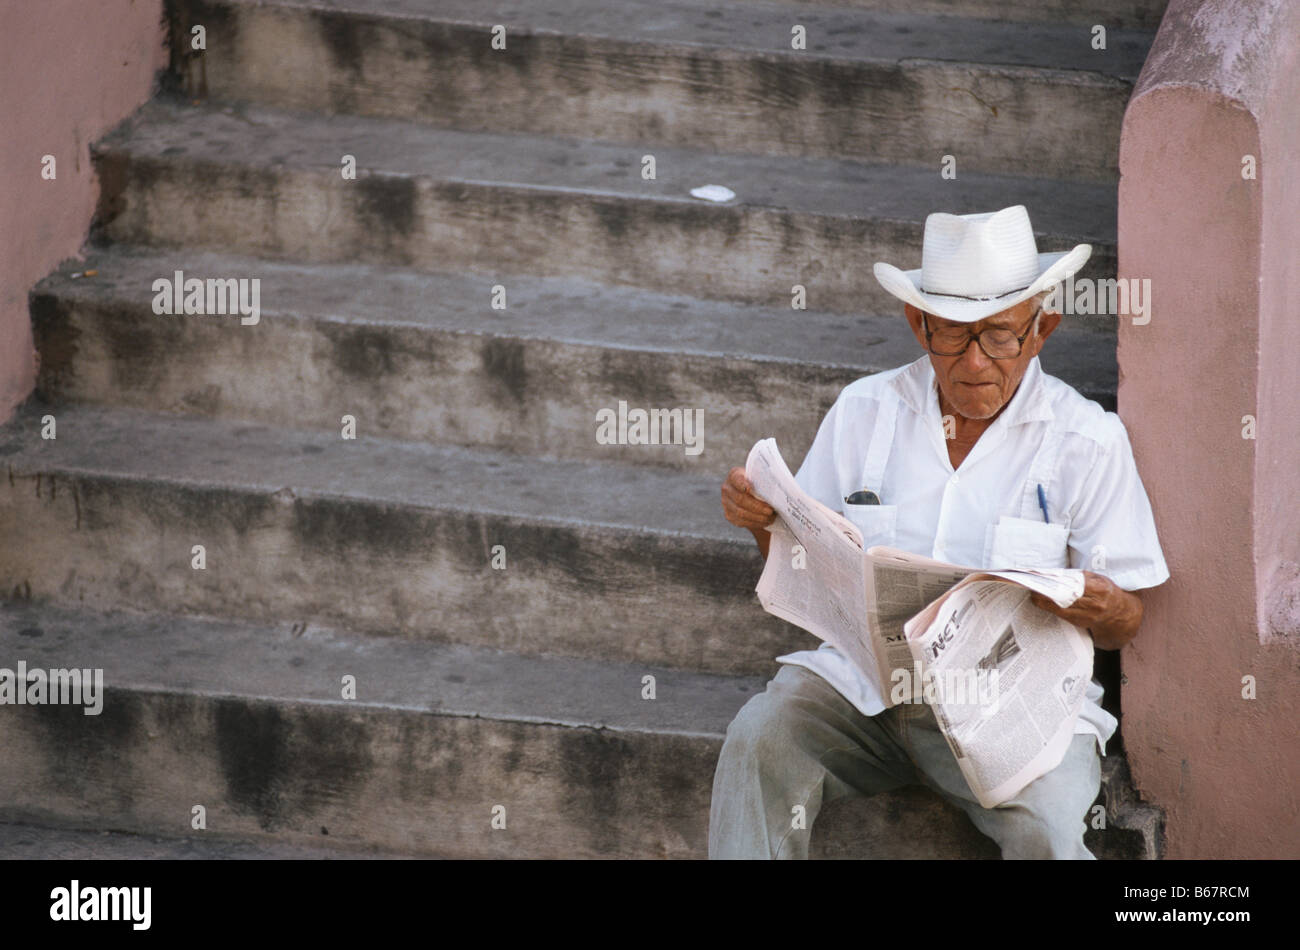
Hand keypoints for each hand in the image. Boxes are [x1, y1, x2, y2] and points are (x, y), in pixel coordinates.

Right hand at [721, 467, 775, 531]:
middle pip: (740, 499)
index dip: (741, 484)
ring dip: (757, 517)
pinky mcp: (729, 515)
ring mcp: (726, 503)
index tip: (748, 488)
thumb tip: (780, 487)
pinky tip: (764, 522)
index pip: (736, 478)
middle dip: (757, 506)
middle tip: (770, 510)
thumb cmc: (760, 484)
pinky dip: (754, 523)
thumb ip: (765, 480)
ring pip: (740, 512)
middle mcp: (727, 488)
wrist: (751, 495)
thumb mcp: (760, 478)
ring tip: (770, 517)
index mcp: (734, 475)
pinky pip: (741, 521)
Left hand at [1028, 571, 1142, 649]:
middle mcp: (1095, 604)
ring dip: (1044, 600)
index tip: (1041, 577)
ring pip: (1061, 607)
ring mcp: (1088, 616)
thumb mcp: (1098, 579)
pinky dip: (1050, 607)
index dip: (1057, 582)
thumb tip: (1057, 574)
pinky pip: (1062, 614)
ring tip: (1033, 592)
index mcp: (1100, 589)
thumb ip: (1080, 576)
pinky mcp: (1081, 622)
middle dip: (1046, 592)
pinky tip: (1041, 601)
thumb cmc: (1106, 591)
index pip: (1074, 585)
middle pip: (1065, 597)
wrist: (1120, 613)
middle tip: (1031, 585)